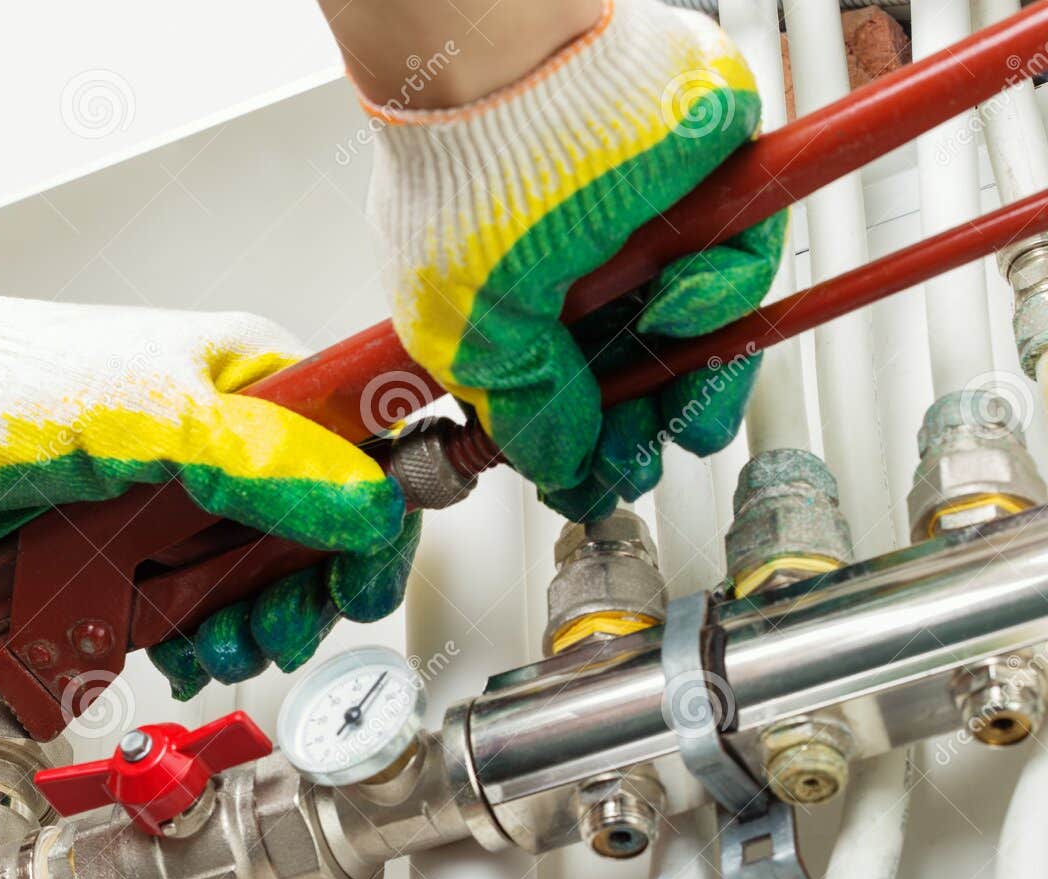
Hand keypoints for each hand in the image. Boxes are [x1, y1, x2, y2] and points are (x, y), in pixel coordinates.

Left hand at [0, 264, 417, 695]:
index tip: (359, 583)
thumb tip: (368, 506)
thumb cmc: (19, 383)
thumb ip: (270, 463)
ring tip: (212, 644)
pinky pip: (190, 603)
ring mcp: (184, 496)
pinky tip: (173, 646)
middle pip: (314, 536)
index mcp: (259, 382)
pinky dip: (190, 635)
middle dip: (300, 596)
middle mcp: (233, 439)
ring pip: (253, 581)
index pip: (363, 454)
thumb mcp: (160, 417)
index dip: (374, 525)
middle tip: (275, 628)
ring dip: (244, 626)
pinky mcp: (138, 544)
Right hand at [368, 0, 785, 520]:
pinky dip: (725, 286)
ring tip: (666, 346)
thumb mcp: (468, 333)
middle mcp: (591, 270)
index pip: (574, 397)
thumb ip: (524, 412)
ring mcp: (652, 227)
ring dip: (693, 359)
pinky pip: (745, 256)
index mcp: (525, 308)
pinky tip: (689, 288)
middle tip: (653, 448)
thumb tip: (559, 466)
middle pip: (648, 370)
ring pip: (702, 326)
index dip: (592, 449)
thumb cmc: (464, 180)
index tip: (601, 482)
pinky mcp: (712, 179)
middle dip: (655, 421)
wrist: (509, 67)